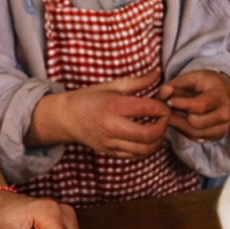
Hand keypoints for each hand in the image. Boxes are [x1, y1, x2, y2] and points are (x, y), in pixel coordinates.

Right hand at [40, 72, 169, 157]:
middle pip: (150, 135)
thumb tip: (158, 73)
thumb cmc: (89, 98)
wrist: (66, 117)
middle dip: (164, 126)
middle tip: (164, 118)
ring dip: (158, 140)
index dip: (163, 107)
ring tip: (158, 128)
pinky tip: (147, 138)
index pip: (149, 109)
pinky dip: (147, 148)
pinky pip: (135, 155)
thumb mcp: (112, 85)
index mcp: (114, 106)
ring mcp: (110, 143)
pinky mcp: (110, 153)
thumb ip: (138, 81)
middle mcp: (112, 127)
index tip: (164, 104)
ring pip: (145, 150)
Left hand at [155, 70, 229, 142]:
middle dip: (179, 115)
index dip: (182, 104)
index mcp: (220, 94)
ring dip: (179, 124)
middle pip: (196, 123)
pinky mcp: (217, 136)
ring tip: (173, 113)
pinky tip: (180, 119)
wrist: (222, 92)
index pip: (200, 105)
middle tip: (168, 108)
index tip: (169, 101)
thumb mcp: (190, 78)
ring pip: (194, 133)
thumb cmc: (204, 84)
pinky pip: (195, 138)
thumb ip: (174, 84)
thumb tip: (163, 92)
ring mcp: (222, 127)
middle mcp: (226, 113)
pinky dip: (184, 130)